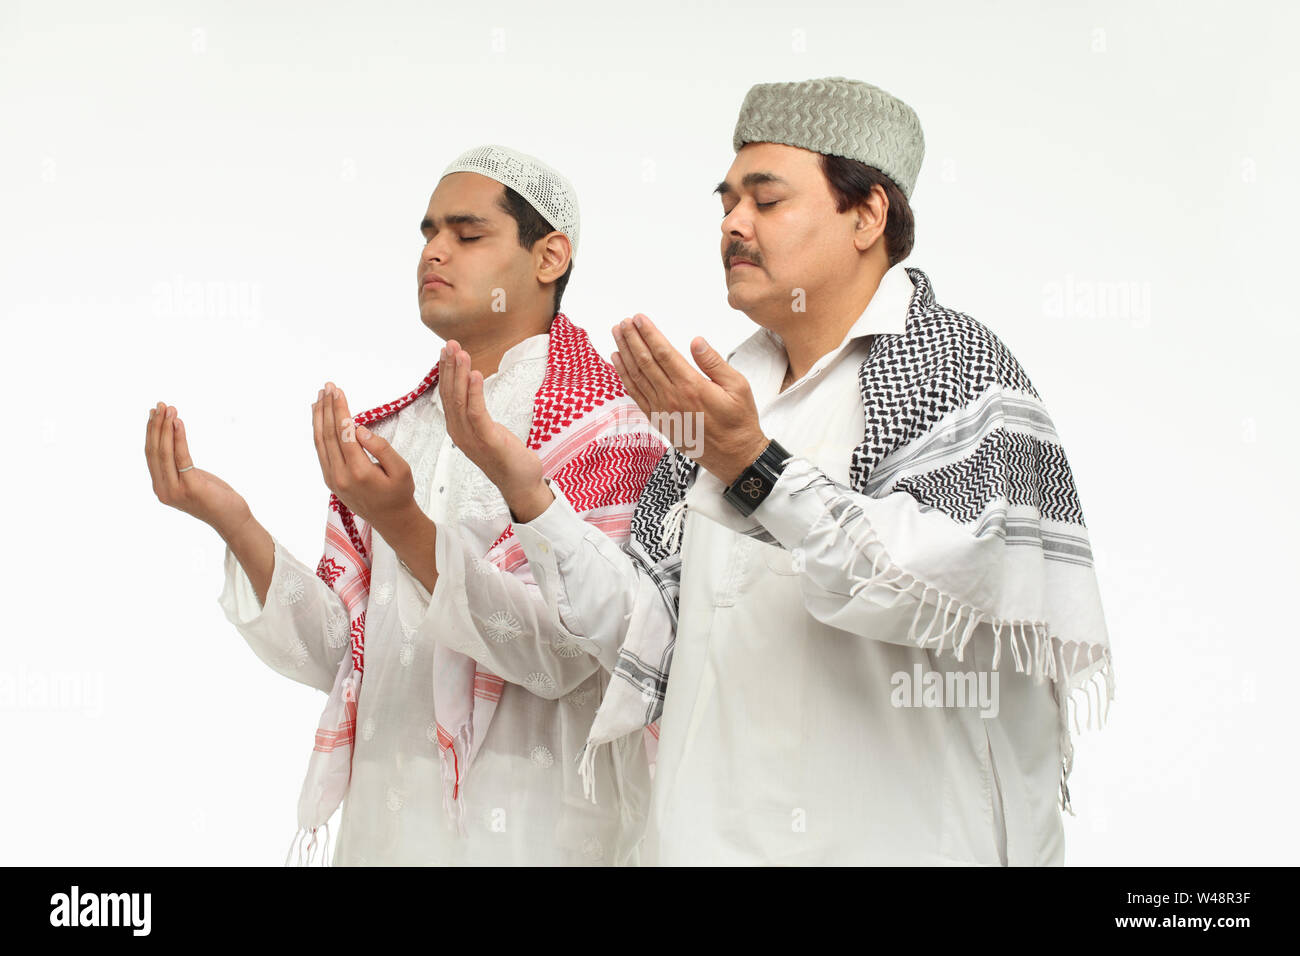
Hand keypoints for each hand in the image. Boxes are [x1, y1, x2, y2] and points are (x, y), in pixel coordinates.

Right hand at [144, 401, 251, 535]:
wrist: (233, 520)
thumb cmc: (215, 498)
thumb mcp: (192, 479)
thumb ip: (179, 467)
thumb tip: (173, 443)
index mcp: (161, 487)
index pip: (150, 455)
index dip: (150, 432)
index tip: (153, 412)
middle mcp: (163, 490)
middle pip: (154, 451)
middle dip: (156, 425)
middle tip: (160, 404)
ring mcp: (175, 490)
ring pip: (165, 453)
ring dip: (165, 428)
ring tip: (169, 409)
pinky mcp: (191, 487)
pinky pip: (182, 457)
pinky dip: (179, 437)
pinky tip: (178, 423)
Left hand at [312, 381, 416, 534]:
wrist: (391, 519)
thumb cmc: (399, 492)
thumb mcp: (401, 470)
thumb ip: (381, 448)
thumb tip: (359, 429)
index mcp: (358, 472)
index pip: (344, 433)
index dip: (339, 410)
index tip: (338, 390)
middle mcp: (339, 475)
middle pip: (328, 434)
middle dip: (327, 407)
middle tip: (327, 386)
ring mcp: (332, 478)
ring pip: (320, 442)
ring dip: (319, 417)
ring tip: (320, 396)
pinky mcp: (330, 479)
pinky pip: (321, 451)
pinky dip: (318, 431)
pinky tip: (319, 418)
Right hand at [439, 342, 552, 521]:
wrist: (521, 483)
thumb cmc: (505, 455)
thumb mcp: (487, 430)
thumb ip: (476, 414)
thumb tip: (471, 392)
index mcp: (458, 428)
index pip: (447, 395)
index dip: (446, 371)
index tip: (447, 350)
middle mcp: (459, 433)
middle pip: (449, 394)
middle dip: (450, 367)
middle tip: (450, 344)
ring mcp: (471, 438)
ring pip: (460, 401)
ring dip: (459, 374)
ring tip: (461, 353)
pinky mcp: (488, 441)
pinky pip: (476, 413)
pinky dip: (475, 392)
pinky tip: (475, 373)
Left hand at [611, 315, 768, 484]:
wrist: (734, 456)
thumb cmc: (738, 421)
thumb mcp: (737, 386)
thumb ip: (714, 362)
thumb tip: (696, 341)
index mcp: (691, 386)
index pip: (663, 353)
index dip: (648, 333)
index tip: (639, 319)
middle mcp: (672, 397)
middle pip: (645, 361)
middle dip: (632, 339)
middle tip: (623, 322)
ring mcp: (662, 410)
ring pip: (637, 377)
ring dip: (625, 354)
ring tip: (617, 335)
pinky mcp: (659, 421)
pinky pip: (636, 395)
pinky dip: (624, 378)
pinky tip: (618, 364)